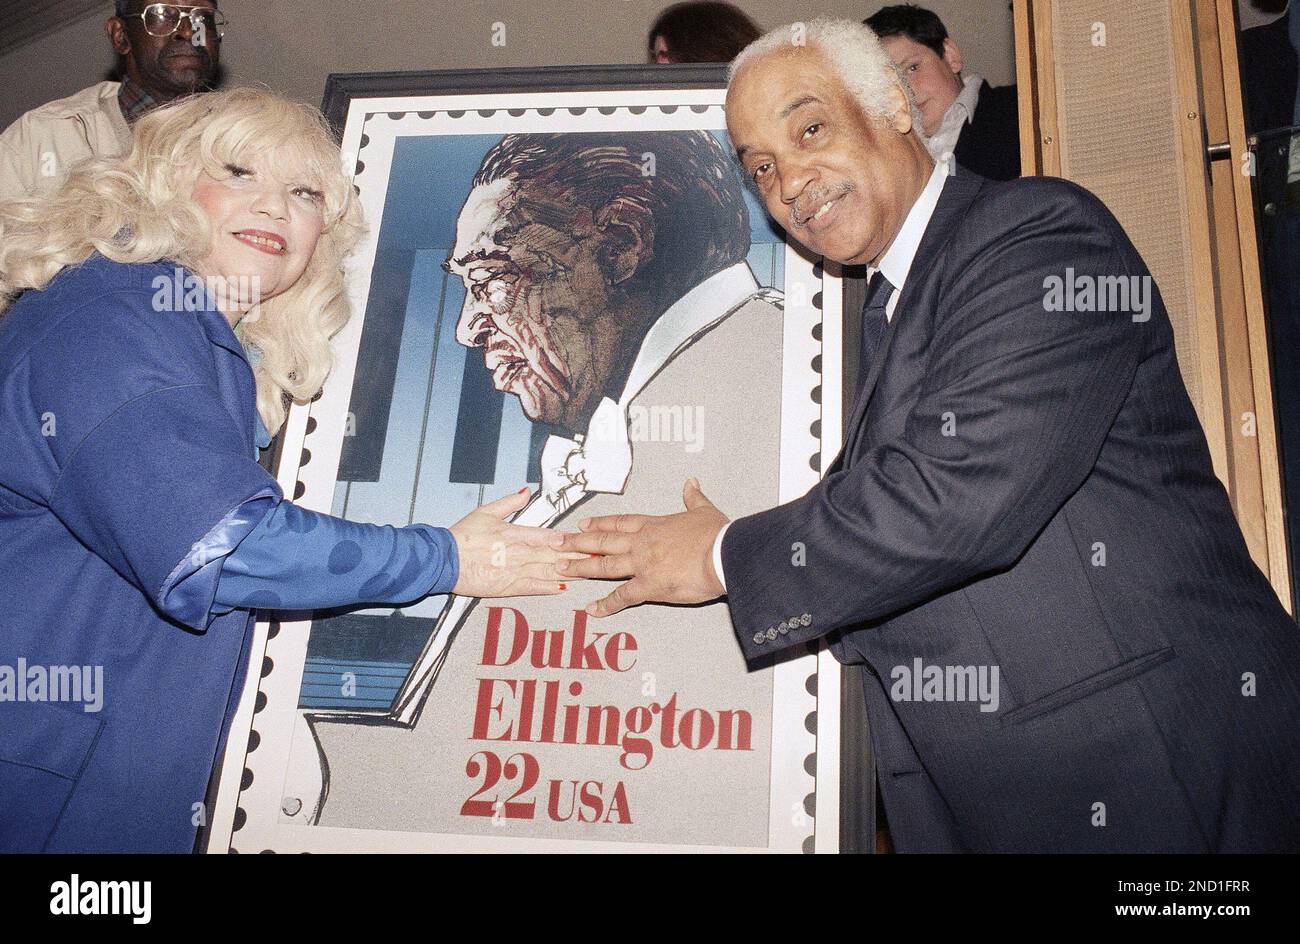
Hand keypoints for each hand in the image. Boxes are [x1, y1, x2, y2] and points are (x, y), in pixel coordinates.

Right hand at [449, 488, 581, 597]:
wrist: (443, 559)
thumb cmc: (462, 536)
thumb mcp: (486, 512)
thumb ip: (509, 503)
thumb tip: (525, 492)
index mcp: (515, 532)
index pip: (549, 536)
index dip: (571, 539)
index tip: (588, 540)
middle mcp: (518, 552)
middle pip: (555, 555)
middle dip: (579, 556)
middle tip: (599, 557)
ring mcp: (514, 570)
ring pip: (548, 571)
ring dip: (570, 572)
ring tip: (589, 572)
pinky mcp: (506, 587)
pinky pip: (531, 587)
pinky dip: (548, 588)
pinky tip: (563, 588)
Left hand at [558, 478, 727, 616]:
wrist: (724, 554)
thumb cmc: (718, 535)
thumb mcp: (705, 511)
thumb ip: (694, 498)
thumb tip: (691, 482)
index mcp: (655, 526)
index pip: (620, 523)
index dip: (600, 523)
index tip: (583, 523)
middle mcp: (643, 544)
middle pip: (603, 542)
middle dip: (577, 542)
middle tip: (556, 543)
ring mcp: (643, 565)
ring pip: (603, 566)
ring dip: (580, 567)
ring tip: (560, 569)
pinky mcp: (649, 587)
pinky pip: (622, 597)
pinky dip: (605, 605)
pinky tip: (591, 609)